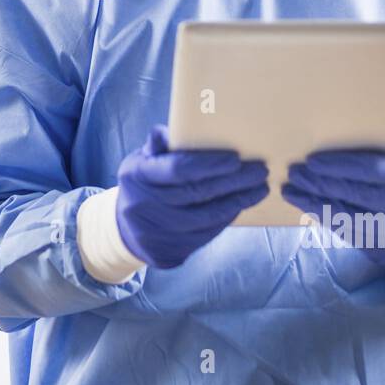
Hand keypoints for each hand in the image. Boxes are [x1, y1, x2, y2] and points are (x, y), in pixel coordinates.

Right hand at [115, 126, 269, 268]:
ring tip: (259, 189)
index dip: (208, 164)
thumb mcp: (142, 161)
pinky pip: (205, 235)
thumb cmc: (142, 185)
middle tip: (260, 171)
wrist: (124, 230)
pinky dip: (225, 219)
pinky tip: (239, 206)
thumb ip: (158, 147)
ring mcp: (156, 232)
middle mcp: (145, 206)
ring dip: (237, 202)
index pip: (177, 169)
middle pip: (198, 192)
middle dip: (233, 181)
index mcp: (138, 176)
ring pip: (205, 217)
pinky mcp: (168, 252)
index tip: (235, 159)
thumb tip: (164, 133)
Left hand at [281, 118, 384, 264]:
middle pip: (357, 195)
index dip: (343, 166)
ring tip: (290, 190)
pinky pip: (347, 233)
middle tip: (294, 173)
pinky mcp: (383, 251)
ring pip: (348, 218)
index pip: (375, 171)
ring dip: (315, 204)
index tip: (313, 160)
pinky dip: (324, 218)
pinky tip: (306, 205)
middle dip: (321, 184)